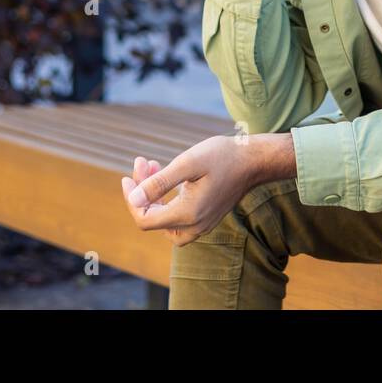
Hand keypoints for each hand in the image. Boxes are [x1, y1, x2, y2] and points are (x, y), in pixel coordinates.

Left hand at [120, 135, 258, 246]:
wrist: (253, 160)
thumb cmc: (222, 156)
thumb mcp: (188, 163)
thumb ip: (158, 183)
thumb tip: (133, 198)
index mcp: (187, 214)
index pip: (145, 219)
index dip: (131, 200)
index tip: (128, 176)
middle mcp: (194, 226)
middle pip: (153, 220)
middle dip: (142, 192)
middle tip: (145, 162)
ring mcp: (202, 224)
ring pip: (165, 221)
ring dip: (153, 196)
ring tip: (154, 166)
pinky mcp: (206, 217)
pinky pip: (178, 217)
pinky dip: (167, 198)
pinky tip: (168, 176)